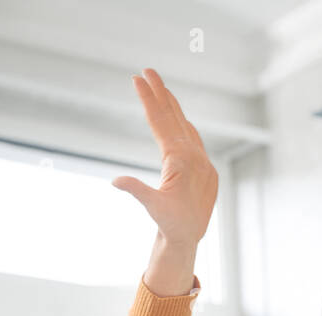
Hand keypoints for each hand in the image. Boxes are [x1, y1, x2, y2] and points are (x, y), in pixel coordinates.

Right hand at [113, 68, 217, 247]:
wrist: (189, 239)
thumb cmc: (170, 224)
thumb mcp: (152, 206)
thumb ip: (135, 190)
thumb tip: (115, 180)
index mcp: (180, 158)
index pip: (160, 121)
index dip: (147, 98)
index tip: (137, 78)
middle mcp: (194, 154)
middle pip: (173, 116)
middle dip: (159, 92)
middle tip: (147, 70)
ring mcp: (202, 160)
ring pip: (185, 125)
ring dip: (172, 106)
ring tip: (161, 89)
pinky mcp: (206, 168)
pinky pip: (193, 138)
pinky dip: (183, 125)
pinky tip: (179, 120)